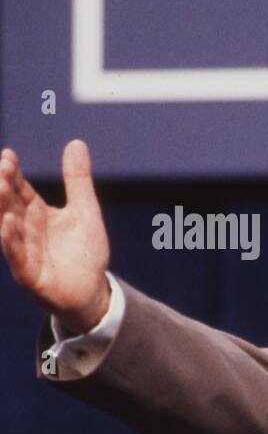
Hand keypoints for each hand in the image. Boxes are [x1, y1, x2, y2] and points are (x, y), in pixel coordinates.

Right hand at [0, 140, 111, 334]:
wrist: (92, 291)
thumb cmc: (85, 252)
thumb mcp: (85, 210)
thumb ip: (78, 180)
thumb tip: (76, 142)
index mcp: (35, 212)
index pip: (19, 188)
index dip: (13, 173)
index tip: (9, 155)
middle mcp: (25, 229)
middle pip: (10, 203)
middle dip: (4, 185)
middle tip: (3, 166)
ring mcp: (24, 251)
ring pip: (8, 227)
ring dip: (2, 207)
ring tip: (0, 187)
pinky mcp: (29, 273)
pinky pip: (16, 255)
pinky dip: (11, 239)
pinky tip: (8, 222)